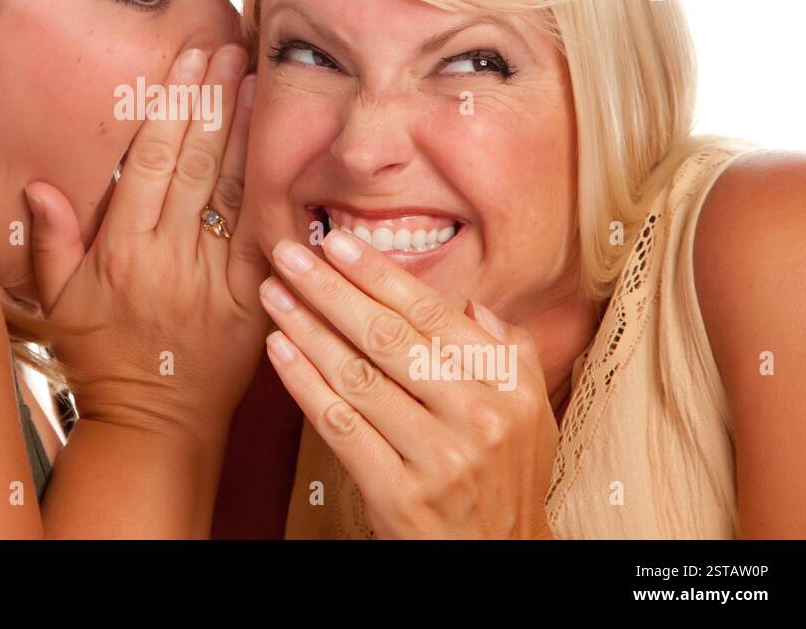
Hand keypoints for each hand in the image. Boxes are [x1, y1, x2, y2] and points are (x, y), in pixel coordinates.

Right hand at [23, 43, 270, 444]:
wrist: (155, 424)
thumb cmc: (102, 358)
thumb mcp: (57, 303)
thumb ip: (51, 242)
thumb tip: (40, 186)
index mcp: (121, 252)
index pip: (147, 163)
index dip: (169, 107)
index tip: (184, 63)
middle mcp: (169, 257)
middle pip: (192, 164)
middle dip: (209, 100)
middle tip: (226, 48)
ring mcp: (214, 278)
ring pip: (230, 190)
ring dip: (243, 130)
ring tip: (254, 79)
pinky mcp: (251, 298)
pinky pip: (263, 236)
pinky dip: (272, 190)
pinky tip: (280, 149)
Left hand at [260, 229, 557, 538]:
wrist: (504, 562)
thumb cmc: (507, 478)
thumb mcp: (531, 411)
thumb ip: (507, 352)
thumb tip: (471, 305)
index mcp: (504, 385)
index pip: (431, 314)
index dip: (378, 274)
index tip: (337, 242)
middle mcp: (475, 415)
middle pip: (386, 336)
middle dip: (329, 289)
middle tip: (289, 254)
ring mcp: (436, 457)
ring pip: (356, 376)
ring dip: (306, 328)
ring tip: (274, 295)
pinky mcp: (397, 494)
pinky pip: (339, 426)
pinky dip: (304, 383)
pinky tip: (279, 350)